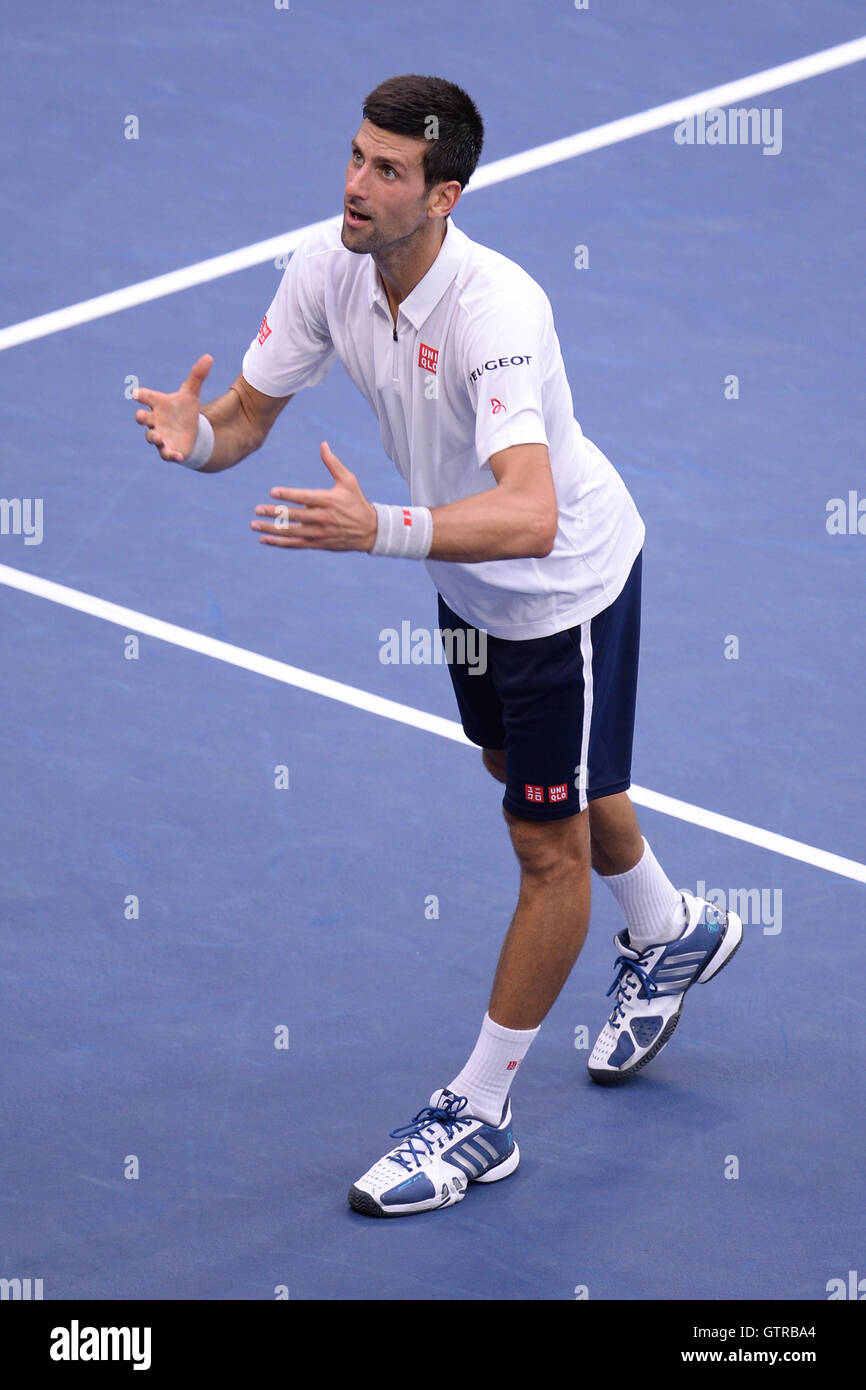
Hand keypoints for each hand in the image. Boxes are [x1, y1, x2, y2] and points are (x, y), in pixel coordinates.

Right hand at [132, 354, 212, 462]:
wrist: (191, 432)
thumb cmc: (185, 411)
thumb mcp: (191, 393)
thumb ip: (197, 376)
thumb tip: (209, 357)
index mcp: (158, 404)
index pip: (146, 396)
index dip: (141, 395)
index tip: (136, 393)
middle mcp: (155, 421)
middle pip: (143, 419)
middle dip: (141, 418)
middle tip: (141, 416)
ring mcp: (160, 436)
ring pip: (152, 438)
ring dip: (153, 438)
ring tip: (158, 437)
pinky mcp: (169, 449)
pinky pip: (166, 454)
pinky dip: (170, 455)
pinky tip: (178, 456)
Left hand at [251, 442, 377, 551]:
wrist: (370, 531)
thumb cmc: (357, 501)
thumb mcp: (349, 480)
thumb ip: (333, 464)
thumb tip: (323, 444)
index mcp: (329, 501)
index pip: (305, 498)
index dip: (288, 495)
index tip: (272, 492)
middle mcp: (323, 518)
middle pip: (294, 516)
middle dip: (274, 513)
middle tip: (257, 509)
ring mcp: (319, 533)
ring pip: (291, 532)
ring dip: (271, 529)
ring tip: (254, 524)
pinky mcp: (318, 544)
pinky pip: (295, 544)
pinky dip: (279, 543)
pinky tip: (264, 539)